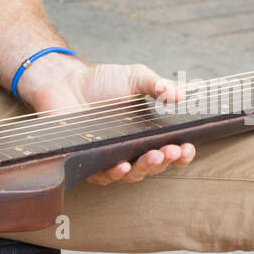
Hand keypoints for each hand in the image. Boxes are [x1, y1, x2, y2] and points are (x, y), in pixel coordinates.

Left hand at [17, 56, 194, 185]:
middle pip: (155, 166)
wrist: (66, 81)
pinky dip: (114, 173)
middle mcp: (132, 150)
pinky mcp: (88, 162)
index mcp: (147, 134)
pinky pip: (103, 175)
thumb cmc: (102, 82)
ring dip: (145, 168)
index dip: (181, 155)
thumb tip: (180, 95)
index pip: (170, 152)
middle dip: (166, 160)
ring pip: (133, 175)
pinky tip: (121, 164)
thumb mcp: (134, 77)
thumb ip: (157, 85)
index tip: (188, 147)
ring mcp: (111, 158)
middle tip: (171, 150)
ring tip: (153, 156)